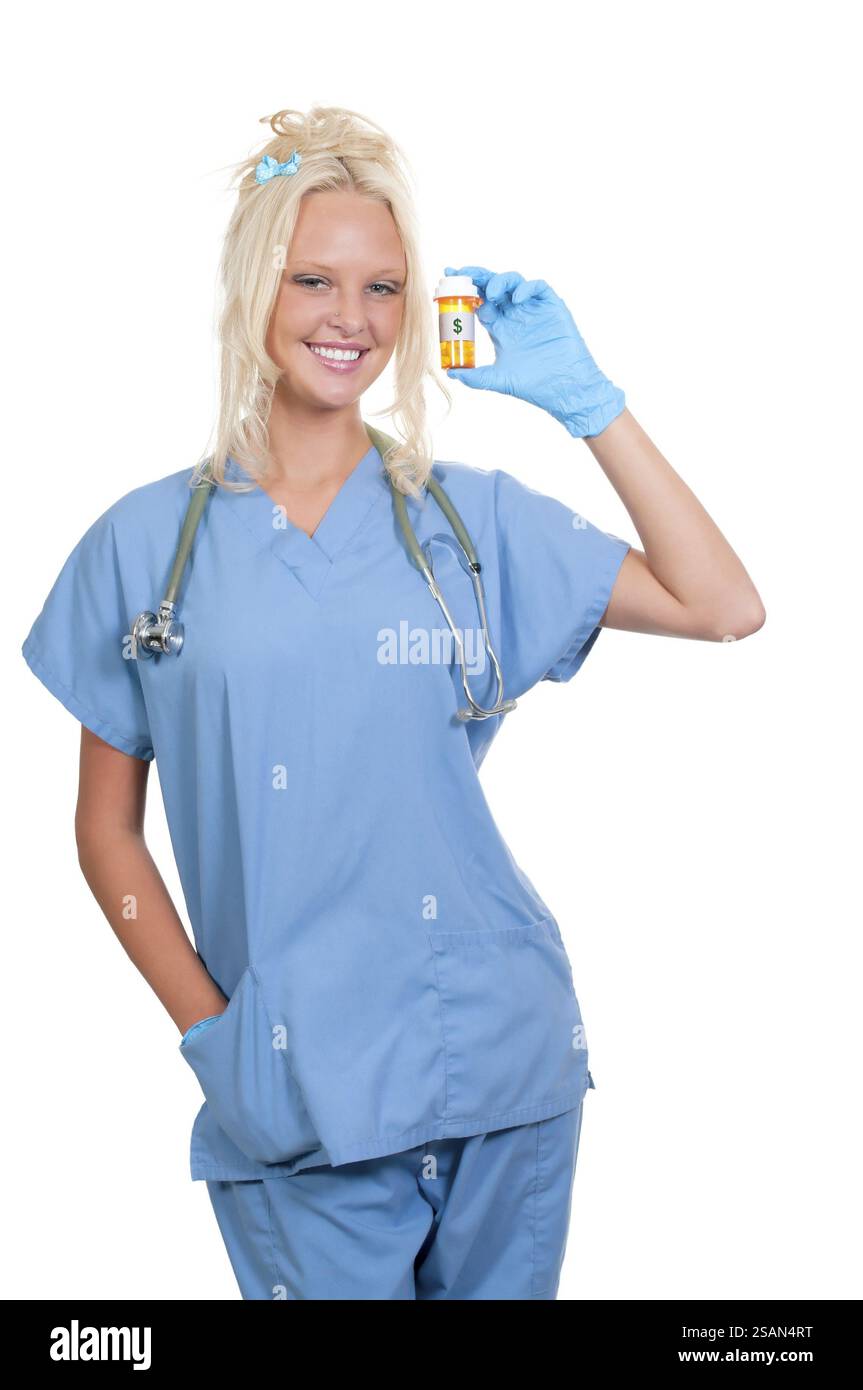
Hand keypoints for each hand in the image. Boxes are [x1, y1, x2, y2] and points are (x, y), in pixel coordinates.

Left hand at [443, 264, 625, 438]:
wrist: (564, 388)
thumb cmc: (534, 385)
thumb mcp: (498, 379)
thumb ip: (475, 376)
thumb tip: (450, 373)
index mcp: (501, 327)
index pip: (479, 302)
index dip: (464, 291)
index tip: (448, 284)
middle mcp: (515, 315)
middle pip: (492, 286)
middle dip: (476, 276)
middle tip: (460, 273)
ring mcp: (533, 309)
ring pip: (513, 282)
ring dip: (498, 281)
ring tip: (489, 292)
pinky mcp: (552, 307)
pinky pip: (538, 287)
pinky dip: (526, 288)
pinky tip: (515, 300)